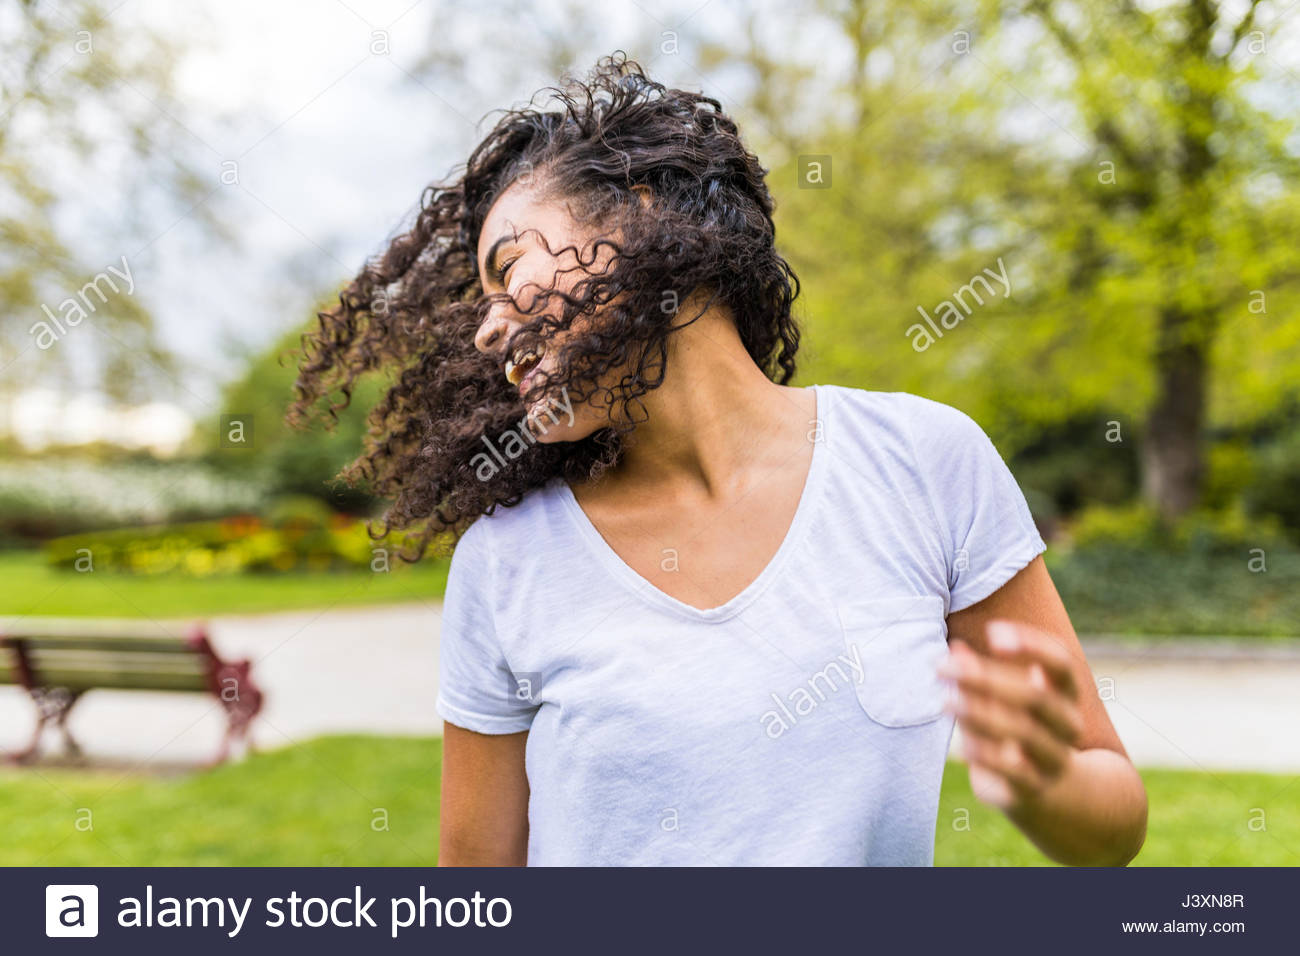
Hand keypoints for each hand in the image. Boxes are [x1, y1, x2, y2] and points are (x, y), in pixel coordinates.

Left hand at [936, 618, 1085, 811]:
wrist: (1049, 791)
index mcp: (1066, 694)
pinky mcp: (1034, 788)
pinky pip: (1015, 772)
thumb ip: (982, 674)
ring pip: (1024, 732)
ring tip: (945, 701)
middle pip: (1035, 696)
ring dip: (980, 713)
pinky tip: (961, 746)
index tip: (992, 633)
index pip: (1061, 663)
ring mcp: (1055, 757)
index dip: (1032, 645)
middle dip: (985, 678)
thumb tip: (955, 648)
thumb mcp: (1004, 699)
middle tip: (942, 666)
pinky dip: (987, 755)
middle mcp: (1068, 724)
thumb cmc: (1020, 728)